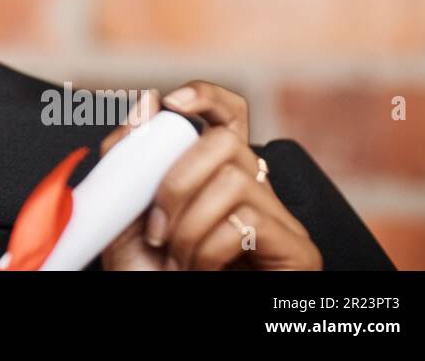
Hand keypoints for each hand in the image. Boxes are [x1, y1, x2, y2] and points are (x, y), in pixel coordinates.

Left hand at [99, 83, 321, 270]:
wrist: (161, 327)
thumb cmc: (151, 277)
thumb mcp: (127, 217)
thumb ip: (130, 163)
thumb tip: (144, 104)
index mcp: (213, 176)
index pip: (228, 117)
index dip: (207, 97)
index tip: (171, 101)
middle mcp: (252, 190)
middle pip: (227, 140)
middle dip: (176, 177)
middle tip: (154, 225)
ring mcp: (279, 219)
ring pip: (233, 178)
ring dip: (188, 222)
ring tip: (175, 259)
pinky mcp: (297, 250)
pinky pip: (247, 218)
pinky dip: (208, 245)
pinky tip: (200, 269)